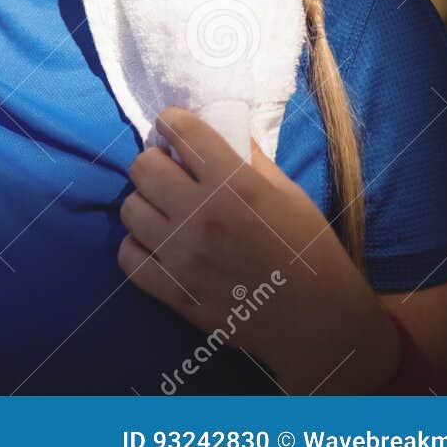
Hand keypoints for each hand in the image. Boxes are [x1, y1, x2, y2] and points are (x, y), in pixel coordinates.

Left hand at [117, 106, 400, 393]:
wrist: (319, 324)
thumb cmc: (311, 253)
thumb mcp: (289, 194)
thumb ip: (249, 158)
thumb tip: (220, 127)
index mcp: (234, 186)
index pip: (180, 131)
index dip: (173, 122)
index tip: (175, 128)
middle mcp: (201, 215)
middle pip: (142, 167)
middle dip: (156, 163)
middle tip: (173, 174)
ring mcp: (182, 255)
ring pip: (129, 208)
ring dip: (146, 204)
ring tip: (167, 212)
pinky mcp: (173, 291)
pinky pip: (127, 255)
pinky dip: (138, 247)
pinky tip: (159, 245)